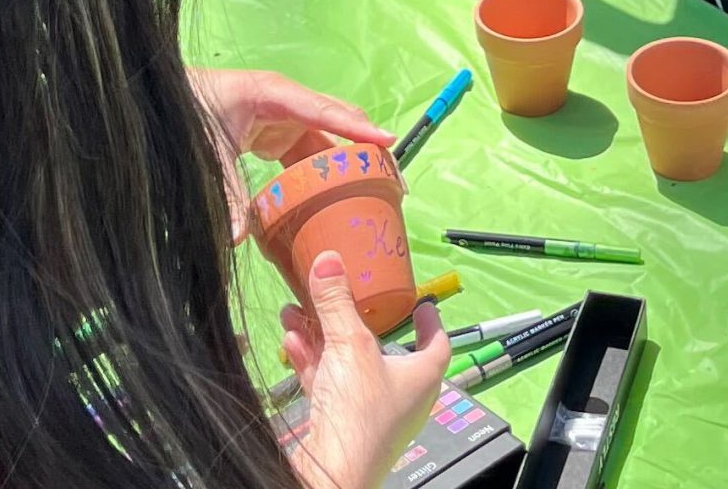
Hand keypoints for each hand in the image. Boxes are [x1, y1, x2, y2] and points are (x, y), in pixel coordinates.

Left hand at [193, 68, 392, 243]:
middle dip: (367, 146)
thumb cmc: (189, 109)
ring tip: (376, 191)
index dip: (356, 128)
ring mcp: (284, 119)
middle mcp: (287, 104)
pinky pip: (309, 153)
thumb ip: (226, 192)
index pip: (325, 111)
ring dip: (348, 163)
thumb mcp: (208, 150)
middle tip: (393, 179)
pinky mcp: (276, 134)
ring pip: (326, 140)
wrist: (166, 98)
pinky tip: (336, 198)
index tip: (388, 142)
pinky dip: (323, 173)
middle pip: (337, 122)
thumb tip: (237, 237)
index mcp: (275, 95)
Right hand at [281, 253, 447, 488]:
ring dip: (321, 337)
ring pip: (346, 366)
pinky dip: (310, 361)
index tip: (423, 304)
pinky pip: (327, 385)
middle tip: (339, 295)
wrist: (331, 472)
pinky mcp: (340, 424)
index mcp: (420, 378)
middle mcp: (399, 397)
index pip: (437, 346)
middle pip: (380, 350)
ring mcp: (368, 413)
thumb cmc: (359, 411)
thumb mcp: (350, 346)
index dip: (431, 323)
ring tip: (295, 311)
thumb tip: (329, 260)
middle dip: (351, 320)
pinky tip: (289, 341)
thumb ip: (337, 303)